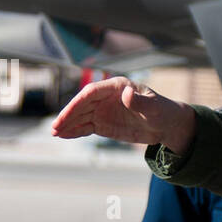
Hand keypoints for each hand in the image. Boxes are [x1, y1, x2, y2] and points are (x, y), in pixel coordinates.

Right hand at [51, 76, 195, 153]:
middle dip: (68, 115)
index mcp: (116, 87)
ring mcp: (103, 110)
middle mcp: (106, 97)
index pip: (91, 92)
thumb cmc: (163, 111)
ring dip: (67, 124)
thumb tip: (127, 94)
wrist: (166, 125)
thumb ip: (140, 102)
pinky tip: (64, 135)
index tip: (67, 113)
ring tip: (55, 133)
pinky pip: (85, 127)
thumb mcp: (154, 108)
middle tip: (56, 127)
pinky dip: (74, 131)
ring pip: (81, 116)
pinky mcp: (103, 124)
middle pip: (82, 104)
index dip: (78, 102)